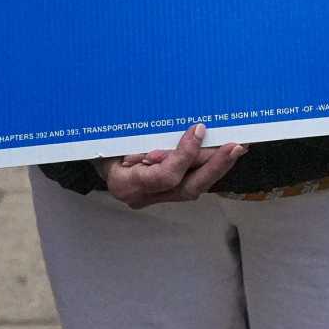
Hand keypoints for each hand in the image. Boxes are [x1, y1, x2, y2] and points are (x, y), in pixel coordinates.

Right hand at [95, 123, 246, 208]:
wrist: (91, 154)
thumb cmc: (100, 141)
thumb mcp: (114, 136)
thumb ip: (138, 140)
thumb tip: (170, 138)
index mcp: (125, 183)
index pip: (164, 176)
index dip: (185, 155)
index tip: (199, 130)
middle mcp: (142, 197)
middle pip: (186, 188)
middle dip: (214, 167)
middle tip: (235, 146)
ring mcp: (154, 198)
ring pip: (192, 188)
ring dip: (217, 168)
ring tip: (236, 148)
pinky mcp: (164, 193)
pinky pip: (190, 183)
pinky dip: (208, 169)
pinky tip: (223, 154)